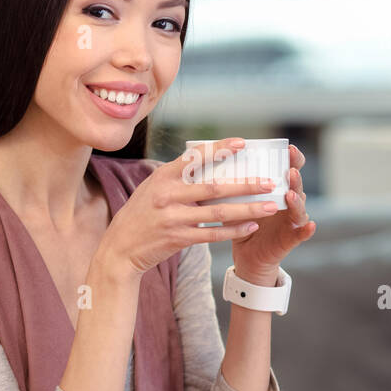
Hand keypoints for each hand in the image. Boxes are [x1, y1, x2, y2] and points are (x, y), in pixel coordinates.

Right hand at [97, 137, 287, 278]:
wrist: (120, 247)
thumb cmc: (142, 213)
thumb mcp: (154, 187)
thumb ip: (178, 176)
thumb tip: (209, 159)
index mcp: (164, 176)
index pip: (196, 157)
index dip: (220, 149)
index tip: (243, 143)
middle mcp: (168, 195)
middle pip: (215, 187)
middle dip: (246, 184)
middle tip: (269, 182)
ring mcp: (173, 218)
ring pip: (219, 213)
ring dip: (247, 209)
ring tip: (270, 206)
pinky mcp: (178, 238)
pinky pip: (212, 234)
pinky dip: (233, 230)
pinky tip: (251, 226)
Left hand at [230, 142, 315, 281]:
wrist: (247, 255)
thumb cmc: (242, 224)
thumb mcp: (234, 202)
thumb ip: (231, 186)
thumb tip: (212, 165)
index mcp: (276, 190)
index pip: (288, 169)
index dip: (292, 159)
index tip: (288, 148)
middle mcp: (288, 202)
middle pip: (297, 185)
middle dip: (295, 175)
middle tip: (291, 168)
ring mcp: (291, 220)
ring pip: (299, 208)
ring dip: (297, 200)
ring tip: (290, 193)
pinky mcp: (291, 238)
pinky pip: (302, 234)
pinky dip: (307, 230)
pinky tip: (311, 225)